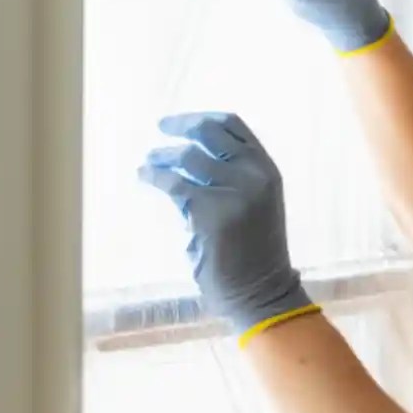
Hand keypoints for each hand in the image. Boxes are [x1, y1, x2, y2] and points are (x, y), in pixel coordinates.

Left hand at [139, 112, 315, 343]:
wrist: (260, 292)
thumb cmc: (252, 254)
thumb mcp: (252, 204)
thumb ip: (230, 178)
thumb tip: (186, 159)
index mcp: (267, 170)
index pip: (233, 127)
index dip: (202, 120)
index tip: (178, 124)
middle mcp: (254, 175)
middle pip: (209, 133)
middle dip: (180, 127)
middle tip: (161, 131)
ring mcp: (234, 191)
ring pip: (188, 157)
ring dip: (162, 157)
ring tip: (149, 164)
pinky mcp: (210, 211)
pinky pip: (174, 184)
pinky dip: (154, 177)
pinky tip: (145, 178)